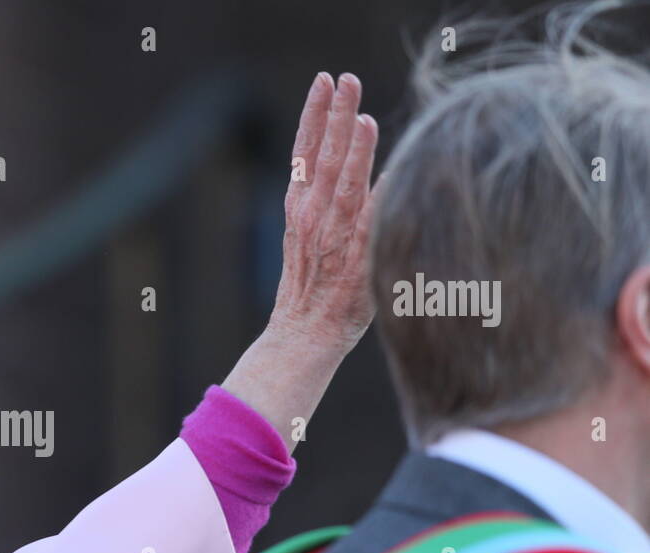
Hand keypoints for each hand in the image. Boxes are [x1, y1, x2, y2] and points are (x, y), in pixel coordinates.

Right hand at [268, 72, 380, 355]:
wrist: (303, 336)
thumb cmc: (311, 291)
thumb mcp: (305, 240)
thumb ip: (324, 205)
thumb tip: (359, 170)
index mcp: (298, 210)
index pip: (304, 152)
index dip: (313, 115)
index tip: (323, 83)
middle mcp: (311, 219)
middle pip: (323, 158)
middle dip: (334, 115)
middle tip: (346, 80)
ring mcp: (331, 239)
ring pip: (342, 185)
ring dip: (353, 149)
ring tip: (361, 116)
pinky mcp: (354, 261)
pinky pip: (369, 224)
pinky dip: (378, 198)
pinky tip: (390, 170)